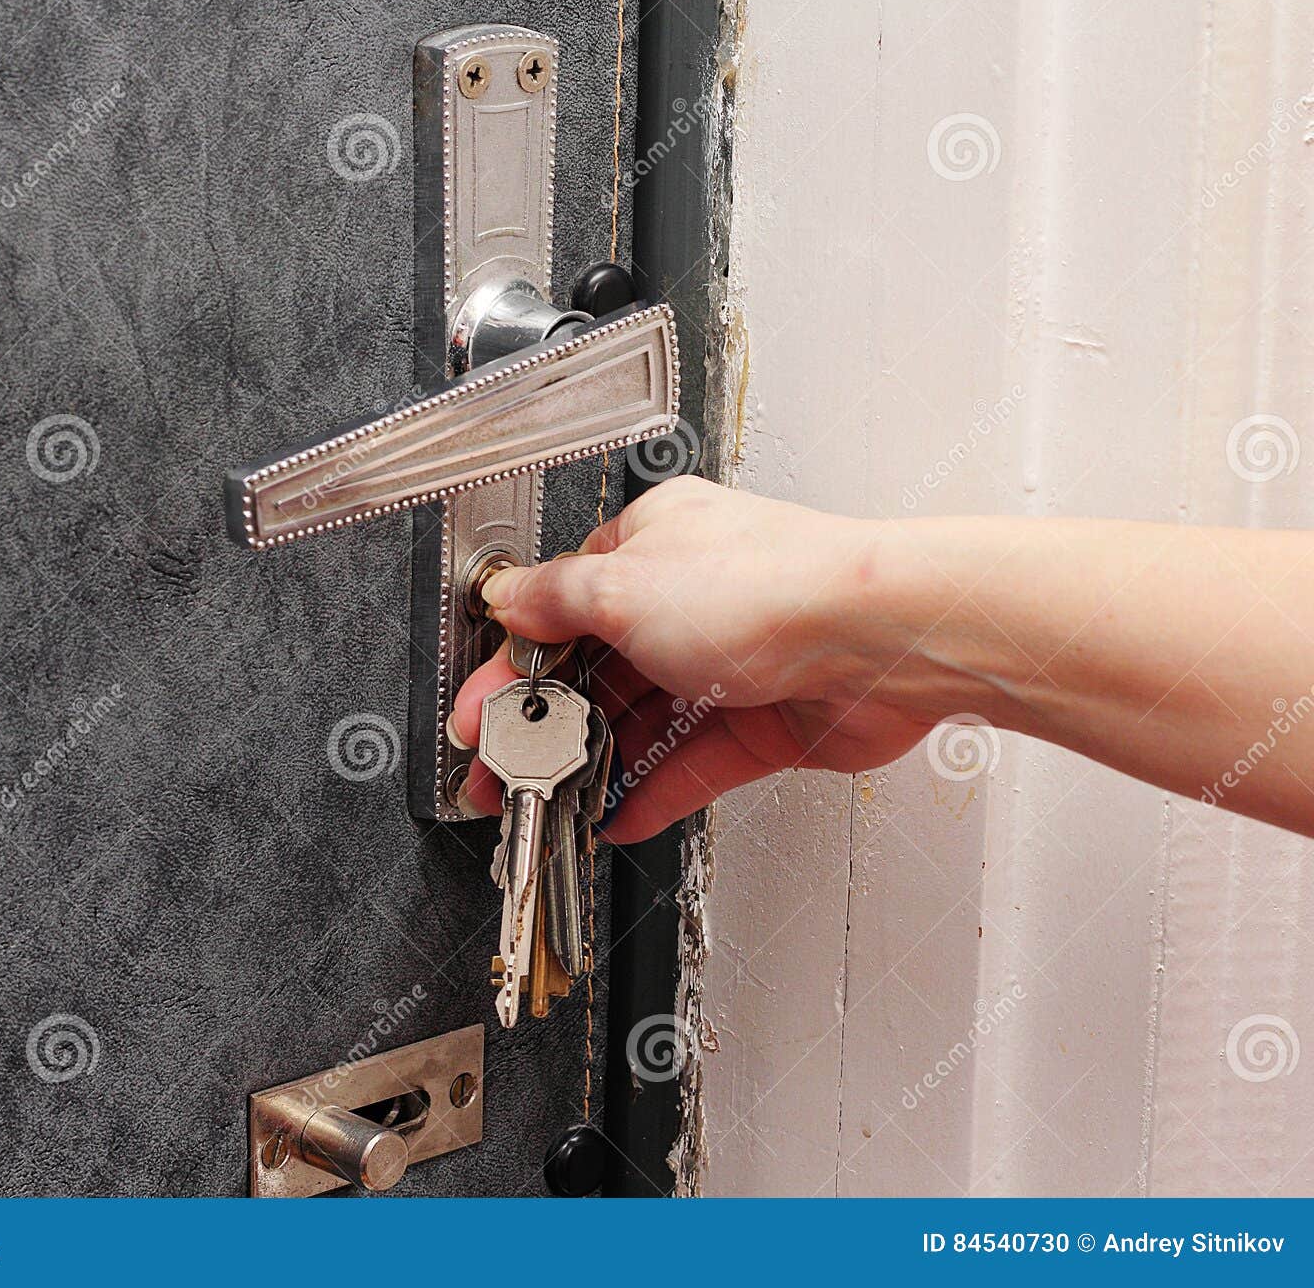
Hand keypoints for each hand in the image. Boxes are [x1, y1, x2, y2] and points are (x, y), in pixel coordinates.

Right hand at [447, 476, 933, 841]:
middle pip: (597, 671)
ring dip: (593, 765)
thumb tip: (507, 595)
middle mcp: (688, 597)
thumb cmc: (772, 586)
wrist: (881, 639)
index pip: (560, 607)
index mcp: (651, 543)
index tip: (479, 712)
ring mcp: (727, 662)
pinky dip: (651, 791)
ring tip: (549, 804)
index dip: (513, 664)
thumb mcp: (625, 586)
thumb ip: (556, 601)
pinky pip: (691, 764)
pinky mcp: (763, 722)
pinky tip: (614, 817)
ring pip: (642, 723)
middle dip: (545, 726)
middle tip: (504, 772)